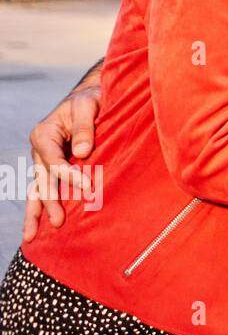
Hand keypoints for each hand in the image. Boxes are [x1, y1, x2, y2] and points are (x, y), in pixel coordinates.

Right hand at [23, 80, 100, 241]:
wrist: (89, 97)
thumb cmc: (89, 99)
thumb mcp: (87, 105)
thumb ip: (85, 127)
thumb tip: (83, 153)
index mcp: (44, 134)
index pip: (53, 160)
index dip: (68, 175)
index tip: (86, 187)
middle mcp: (41, 150)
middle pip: (41, 181)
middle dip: (48, 203)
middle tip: (57, 223)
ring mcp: (45, 160)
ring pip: (38, 190)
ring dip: (37, 212)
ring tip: (31, 237)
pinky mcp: (55, 166)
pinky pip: (47, 188)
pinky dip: (44, 205)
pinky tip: (42, 225)